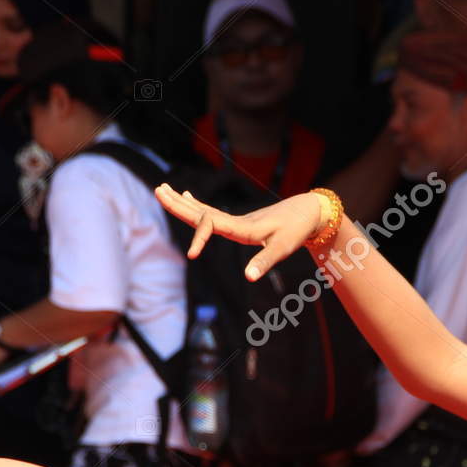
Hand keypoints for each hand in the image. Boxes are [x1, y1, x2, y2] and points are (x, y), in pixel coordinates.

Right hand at [157, 184, 325, 280]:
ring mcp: (236, 220)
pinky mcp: (240, 221)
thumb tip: (249, 277)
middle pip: (200, 212)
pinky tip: (187, 197)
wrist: (309, 212)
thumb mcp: (284, 247)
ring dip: (182, 202)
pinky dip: (197, 205)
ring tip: (162, 190)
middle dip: (178, 205)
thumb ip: (265, 261)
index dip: (200, 237)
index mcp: (243, 227)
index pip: (212, 225)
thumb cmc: (297, 229)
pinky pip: (212, 213)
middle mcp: (236, 221)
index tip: (192, 256)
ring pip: (203, 210)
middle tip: (157, 190)